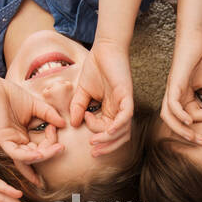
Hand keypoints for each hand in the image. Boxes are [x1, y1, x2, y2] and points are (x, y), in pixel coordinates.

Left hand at [0, 76, 65, 187]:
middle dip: (50, 153)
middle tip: (60, 146)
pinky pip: (16, 154)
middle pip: (36, 156)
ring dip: (44, 156)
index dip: (52, 141)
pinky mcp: (2, 140)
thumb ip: (49, 114)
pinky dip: (28, 156)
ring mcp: (10, 142)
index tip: (56, 126)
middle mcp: (18, 142)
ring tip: (57, 150)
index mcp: (25, 137)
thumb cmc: (10, 95)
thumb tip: (63, 124)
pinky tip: (39, 154)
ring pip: (28, 158)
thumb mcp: (35, 105)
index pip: (41, 147)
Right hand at [69, 39, 134, 156]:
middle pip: (119, 137)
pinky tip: (108, 130)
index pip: (106, 130)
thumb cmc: (96, 68)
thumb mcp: (82, 91)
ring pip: (123, 130)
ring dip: (109, 139)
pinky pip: (126, 116)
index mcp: (110, 111)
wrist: (104, 49)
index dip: (94, 130)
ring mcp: (125, 104)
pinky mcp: (127, 96)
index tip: (82, 118)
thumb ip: (78, 107)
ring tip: (96, 141)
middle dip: (107, 147)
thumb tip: (73, 124)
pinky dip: (118, 126)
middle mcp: (120, 110)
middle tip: (94, 152)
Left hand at [161, 33, 201, 143]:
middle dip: (188, 135)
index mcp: (183, 98)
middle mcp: (175, 97)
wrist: (195, 41)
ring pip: (170, 117)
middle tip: (201, 142)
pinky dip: (179, 115)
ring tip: (193, 137)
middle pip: (176, 122)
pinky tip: (189, 121)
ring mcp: (172, 91)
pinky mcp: (173, 84)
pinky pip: (172, 105)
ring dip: (180, 130)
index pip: (193, 116)